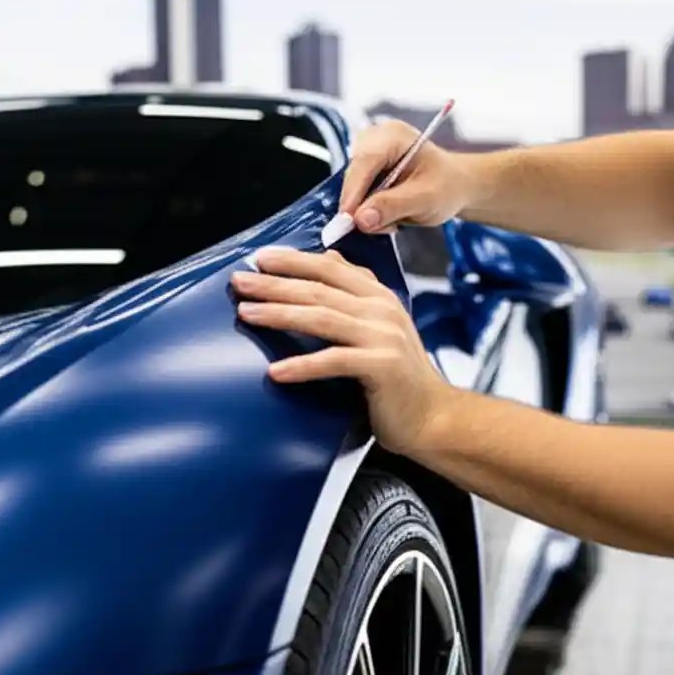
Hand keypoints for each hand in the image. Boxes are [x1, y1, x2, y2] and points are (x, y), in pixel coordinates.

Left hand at [231, 247, 452, 455]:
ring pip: (321, 318)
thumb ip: (356, 292)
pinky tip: (276, 371)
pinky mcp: (381, 366)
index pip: (330, 267)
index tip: (259, 258)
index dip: (293, 260)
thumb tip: (329, 257)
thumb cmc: (399, 378)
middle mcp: (381, 310)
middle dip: (275, 284)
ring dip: (280, 314)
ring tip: (247, 314)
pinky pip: (333, 361)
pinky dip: (302, 365)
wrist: (433, 417)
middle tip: (240, 282)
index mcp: (379, 297)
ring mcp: (383, 337)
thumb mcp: (379, 326)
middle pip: (319, 289)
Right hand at [340, 120, 486, 233]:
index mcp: (394, 136)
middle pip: (353, 174)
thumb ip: (393, 206)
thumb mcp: (426, 199)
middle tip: (384, 226)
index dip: (354, 191)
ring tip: (393, 219)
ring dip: (366, 210)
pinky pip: (354, 194)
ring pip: (351, 187)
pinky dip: (366, 209)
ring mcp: (367, 154)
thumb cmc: (446, 186)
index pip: (365, 160)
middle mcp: (375, 139)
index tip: (349, 219)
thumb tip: (360, 219)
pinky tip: (387, 214)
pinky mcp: (363, 170)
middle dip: (361, 204)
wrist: (453, 185)